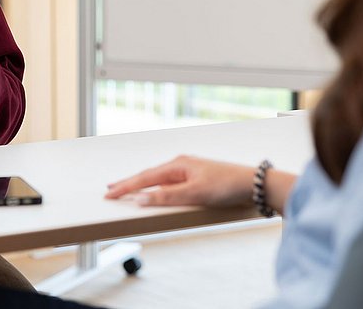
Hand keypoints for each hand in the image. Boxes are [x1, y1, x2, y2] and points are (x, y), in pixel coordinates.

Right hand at [105, 155, 253, 207]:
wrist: (253, 183)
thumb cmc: (226, 185)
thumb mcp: (195, 194)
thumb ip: (167, 197)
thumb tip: (142, 199)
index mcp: (177, 165)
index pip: (145, 178)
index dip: (126, 187)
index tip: (109, 194)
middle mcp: (180, 165)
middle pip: (148, 175)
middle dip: (128, 183)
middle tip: (110, 190)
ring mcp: (187, 170)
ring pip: (158, 178)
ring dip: (141, 184)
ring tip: (125, 189)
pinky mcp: (195, 178)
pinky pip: (168, 182)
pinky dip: (155, 187)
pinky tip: (153, 191)